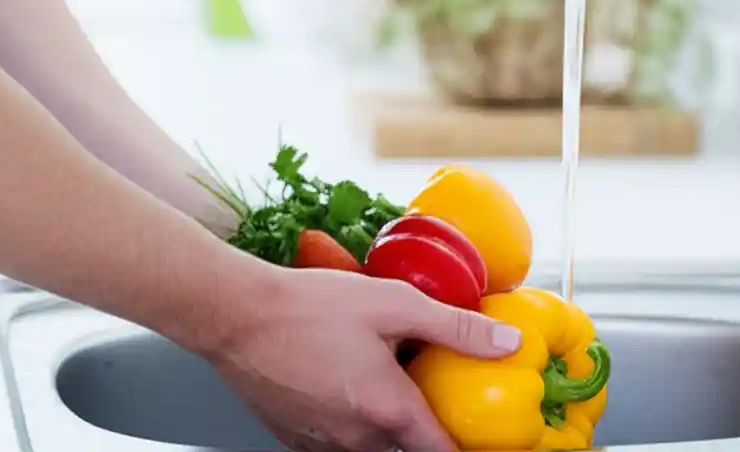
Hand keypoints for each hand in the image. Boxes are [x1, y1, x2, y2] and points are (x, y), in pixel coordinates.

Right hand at [203, 268, 522, 451]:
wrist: (233, 315)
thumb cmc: (306, 307)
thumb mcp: (394, 303)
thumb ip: (456, 327)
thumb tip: (506, 343)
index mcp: (388, 411)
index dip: (465, 446)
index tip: (478, 434)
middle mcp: (355, 439)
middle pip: (406, 446)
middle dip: (420, 422)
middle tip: (420, 382)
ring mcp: (321, 443)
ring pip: (369, 444)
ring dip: (381, 419)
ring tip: (376, 373)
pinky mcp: (293, 438)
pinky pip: (335, 439)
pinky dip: (347, 419)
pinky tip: (341, 378)